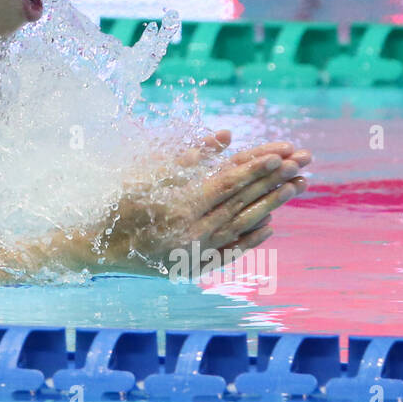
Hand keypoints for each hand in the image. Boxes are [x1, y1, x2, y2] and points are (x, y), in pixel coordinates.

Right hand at [78, 130, 310, 272]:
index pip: (228, 183)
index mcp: (182, 205)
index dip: (255, 168)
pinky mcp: (198, 265)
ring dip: (272, 205)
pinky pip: (234, 251)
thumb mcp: (148, 175)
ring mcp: (199, 251)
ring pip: (243, 224)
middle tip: (300, 164)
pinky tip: (270, 225)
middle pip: (242, 202)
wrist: (101, 250)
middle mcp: (195, 230)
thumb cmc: (120, 207)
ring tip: (296, 187)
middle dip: (273, 181)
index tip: (279, 154)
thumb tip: (225, 135)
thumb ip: (188, 156)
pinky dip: (253, 237)